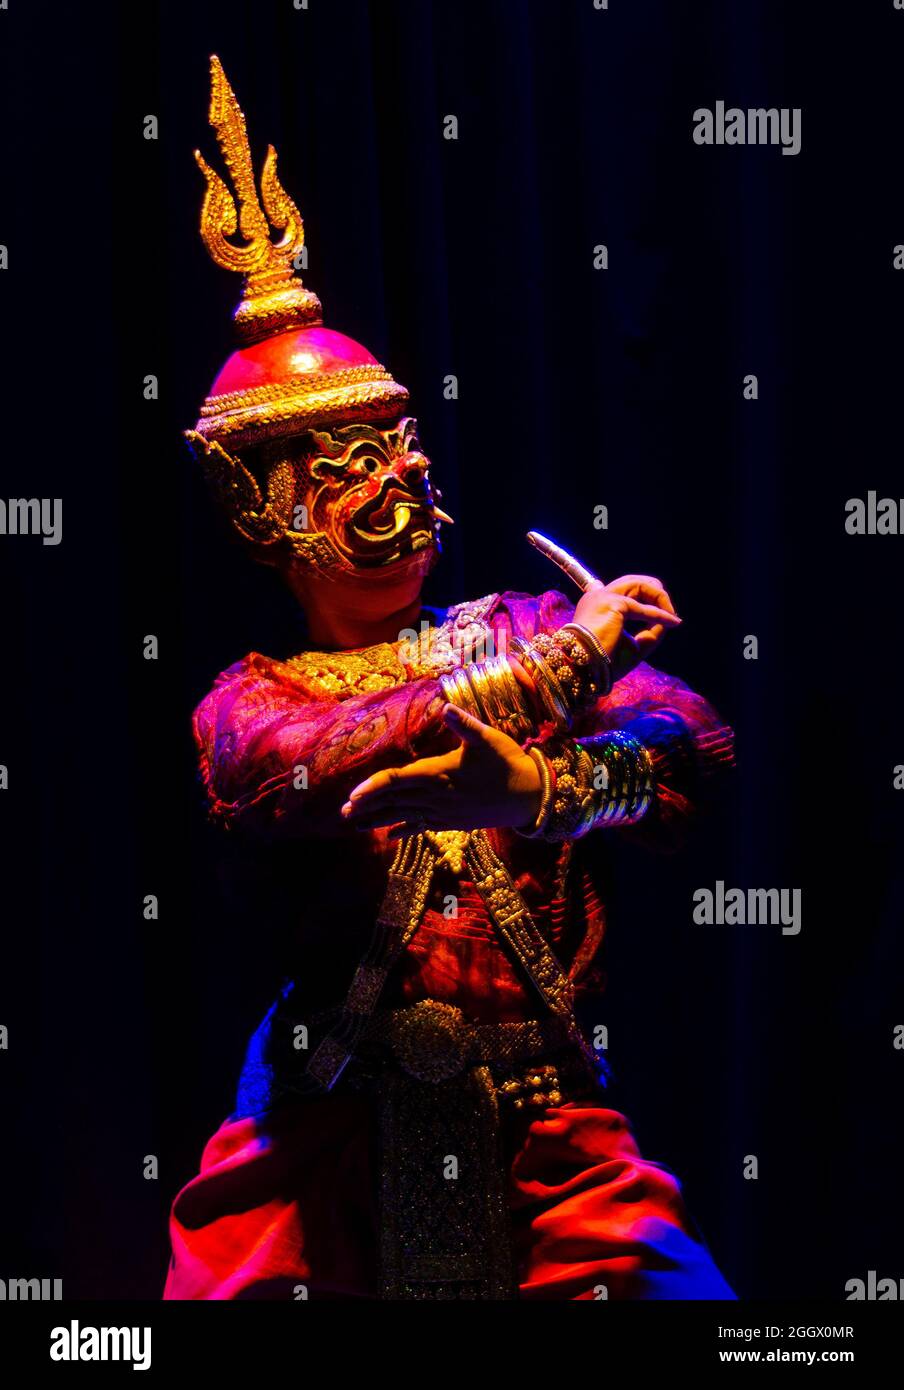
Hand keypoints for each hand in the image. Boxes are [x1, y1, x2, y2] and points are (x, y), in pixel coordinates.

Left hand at [341, 704, 541, 835]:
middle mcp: (436, 796)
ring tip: (356, 825)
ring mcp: (444, 812)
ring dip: (379, 820)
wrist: (529, 796)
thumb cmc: (508, 762)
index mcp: (439, 773)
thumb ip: (465, 724)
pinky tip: (389, 836)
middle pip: (394, 802)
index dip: (373, 788)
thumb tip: (447, 706)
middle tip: (342, 814)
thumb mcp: (488, 738)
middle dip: (367, 807)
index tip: (352, 795)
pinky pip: (421, 826)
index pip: (397, 780)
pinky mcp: (452, 822)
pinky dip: (404, 829)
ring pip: (404, 816)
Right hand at [572, 574, 680, 680]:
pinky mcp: (613, 603)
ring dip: (660, 597)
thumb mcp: (632, 646)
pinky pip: (644, 607)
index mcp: (596, 605)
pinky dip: (661, 614)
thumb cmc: (602, 663)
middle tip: (670, 611)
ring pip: (639, 584)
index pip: (623, 588)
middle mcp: (598, 596)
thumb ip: (649, 632)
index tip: (661, 611)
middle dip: (655, 592)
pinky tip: (672, 621)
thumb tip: (670, 621)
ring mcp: (604, 597)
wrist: (584, 670)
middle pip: (633, 581)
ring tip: (671, 615)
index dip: (644, 593)